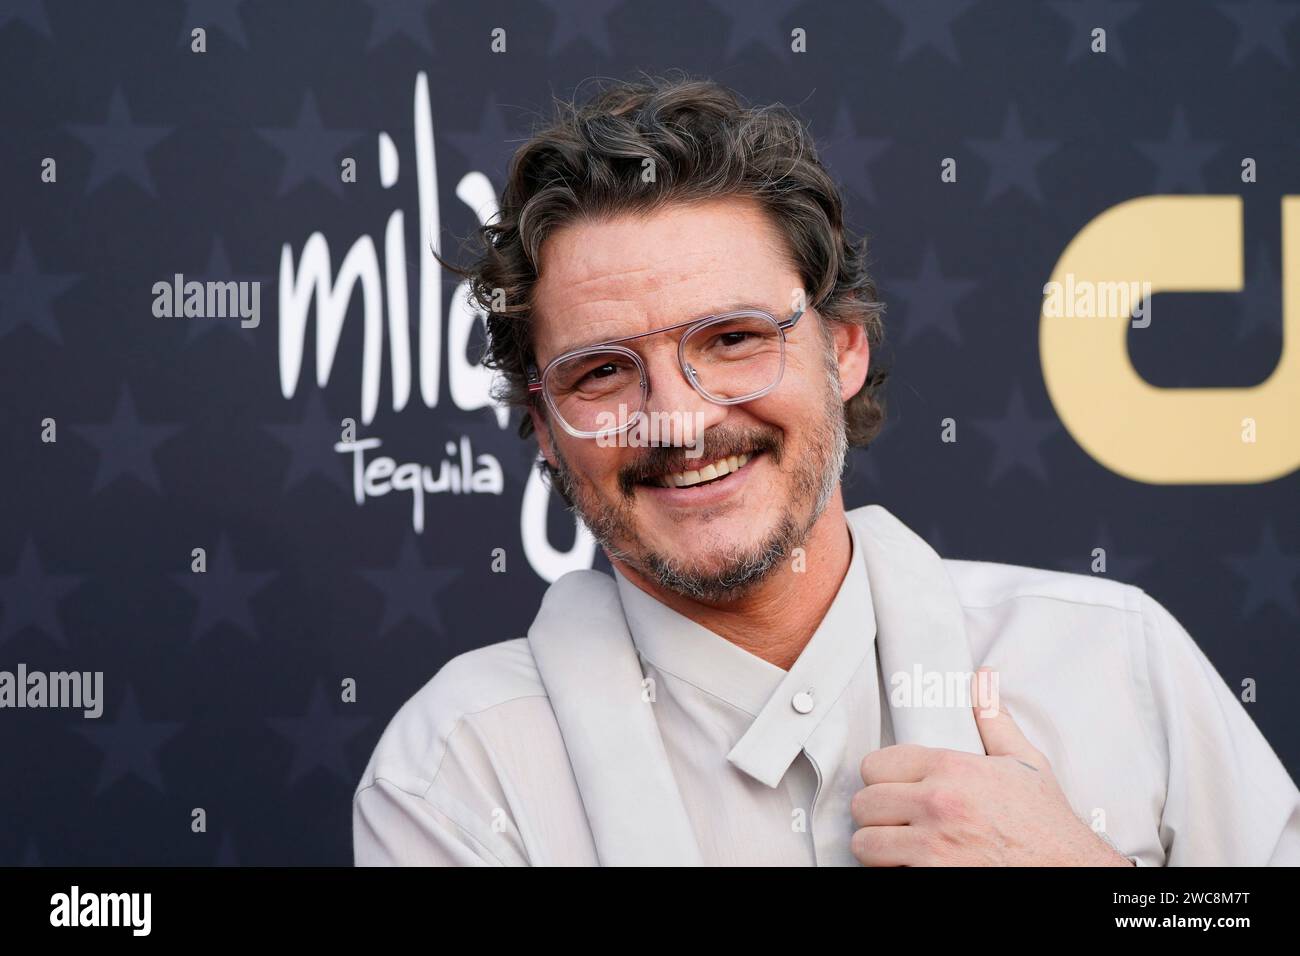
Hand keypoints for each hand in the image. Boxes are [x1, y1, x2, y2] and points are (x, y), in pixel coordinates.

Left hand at [849, 667, 1132, 865]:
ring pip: (865, 843)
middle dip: (877, 814)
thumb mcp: (1025, 765)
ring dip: (879, 848)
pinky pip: (884, 873)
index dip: (882, 779)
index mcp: (952, 770)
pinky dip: (894, 871)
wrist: (1071, 872)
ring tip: (901, 847)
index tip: (894, 789)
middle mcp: (938, 805)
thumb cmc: (1047, 827)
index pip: (875, 765)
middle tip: (897, 821)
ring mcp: (933, 847)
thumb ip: (994, 720)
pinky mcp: (932, 879)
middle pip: (863, 804)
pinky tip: (915, 866)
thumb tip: (983, 680)